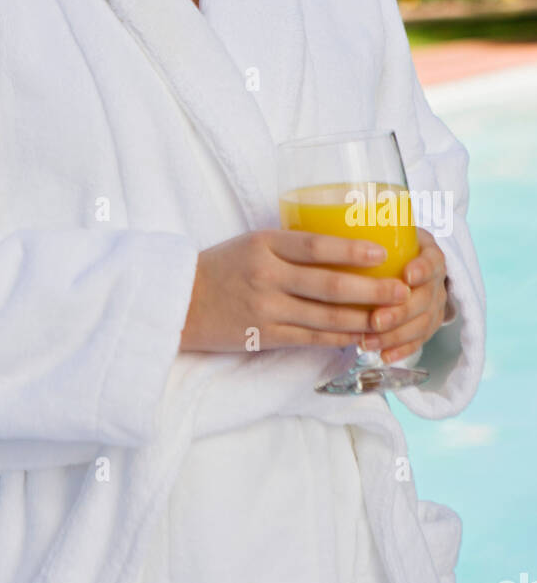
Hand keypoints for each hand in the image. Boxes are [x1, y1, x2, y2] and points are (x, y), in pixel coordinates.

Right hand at [179, 227, 415, 353]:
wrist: (181, 302)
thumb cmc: (221, 267)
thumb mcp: (251, 243)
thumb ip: (288, 247)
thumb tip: (341, 249)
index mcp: (263, 244)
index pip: (315, 246)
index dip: (351, 250)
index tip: (382, 253)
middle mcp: (266, 275)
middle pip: (328, 284)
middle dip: (370, 289)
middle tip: (400, 290)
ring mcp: (266, 309)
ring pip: (325, 317)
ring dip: (362, 318)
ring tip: (390, 317)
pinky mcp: (265, 336)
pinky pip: (311, 338)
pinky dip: (339, 338)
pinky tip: (361, 335)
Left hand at [359, 227, 448, 362]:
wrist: (408, 262)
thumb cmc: (385, 243)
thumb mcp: (381, 230)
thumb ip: (361, 229)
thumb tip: (318, 223)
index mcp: (426, 252)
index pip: (433, 260)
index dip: (423, 268)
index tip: (407, 275)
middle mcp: (434, 279)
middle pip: (426, 299)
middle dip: (401, 312)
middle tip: (376, 319)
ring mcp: (433, 304)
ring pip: (422, 324)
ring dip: (396, 336)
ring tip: (368, 342)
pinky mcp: (427, 324)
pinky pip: (419, 341)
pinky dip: (401, 350)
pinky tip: (383, 356)